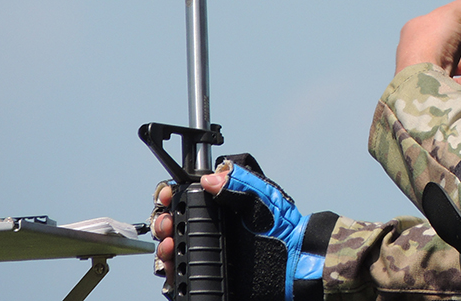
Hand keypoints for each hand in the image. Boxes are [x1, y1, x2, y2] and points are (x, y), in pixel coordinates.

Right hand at [152, 157, 322, 300]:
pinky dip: (174, 277)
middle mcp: (211, 231)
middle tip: (166, 225)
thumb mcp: (263, 198)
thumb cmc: (284, 226)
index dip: (171, 196)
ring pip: (175, 252)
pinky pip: (184, 281)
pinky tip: (174, 271)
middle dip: (163, 223)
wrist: (297, 261)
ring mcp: (210, 255)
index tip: (166, 196)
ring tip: (170, 249)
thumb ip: (239, 184)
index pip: (185, 199)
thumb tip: (210, 178)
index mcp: (219, 208)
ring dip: (165, 249)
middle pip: (174, 225)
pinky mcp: (211, 279)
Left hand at [395, 0, 460, 81]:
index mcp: (414, 29)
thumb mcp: (454, 11)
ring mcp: (420, 72)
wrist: (426, 80)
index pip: (440, 23)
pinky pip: (453, 84)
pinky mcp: (429, 91)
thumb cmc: (435, 41)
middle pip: (446, 45)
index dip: (459, 24)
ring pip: (450, 65)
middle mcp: (413, 50)